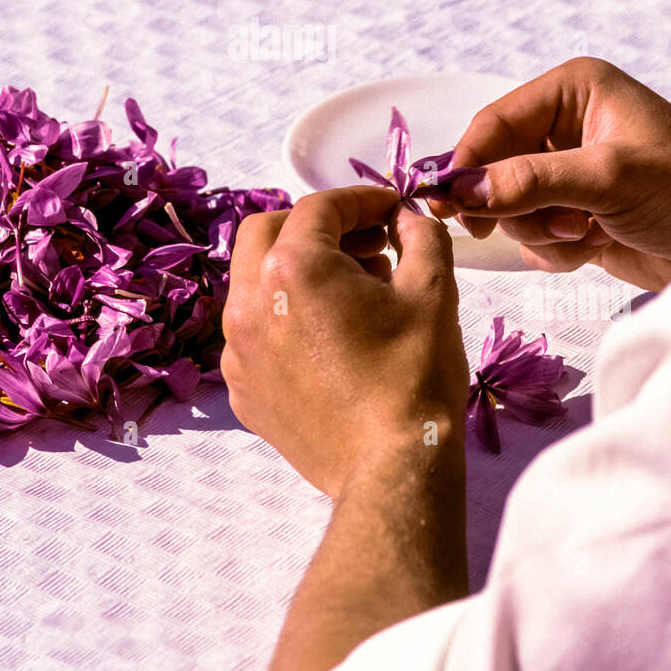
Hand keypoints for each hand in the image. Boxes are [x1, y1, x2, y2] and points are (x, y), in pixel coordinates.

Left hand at [222, 185, 466, 498]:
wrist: (392, 471)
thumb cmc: (415, 377)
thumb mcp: (433, 290)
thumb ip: (419, 235)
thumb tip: (404, 218)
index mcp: (292, 268)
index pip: (319, 208)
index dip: (360, 200)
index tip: (390, 208)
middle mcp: (249, 303)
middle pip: (267, 232)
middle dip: (315, 226)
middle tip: (363, 242)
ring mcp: (238, 350)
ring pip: (254, 282)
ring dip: (297, 270)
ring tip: (353, 291)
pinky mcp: (242, 388)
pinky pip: (255, 332)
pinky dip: (285, 317)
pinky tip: (330, 338)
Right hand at [430, 57, 670, 289]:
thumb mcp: (609, 179)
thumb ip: (531, 181)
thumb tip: (461, 191)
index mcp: (572, 90)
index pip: (494, 123)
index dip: (466, 163)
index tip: (443, 203)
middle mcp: (564, 124)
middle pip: (494, 168)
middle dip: (521, 204)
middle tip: (556, 223)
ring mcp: (569, 171)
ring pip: (509, 207)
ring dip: (542, 229)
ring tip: (588, 231)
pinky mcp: (575, 212)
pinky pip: (531, 235)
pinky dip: (556, 249)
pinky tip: (596, 244)